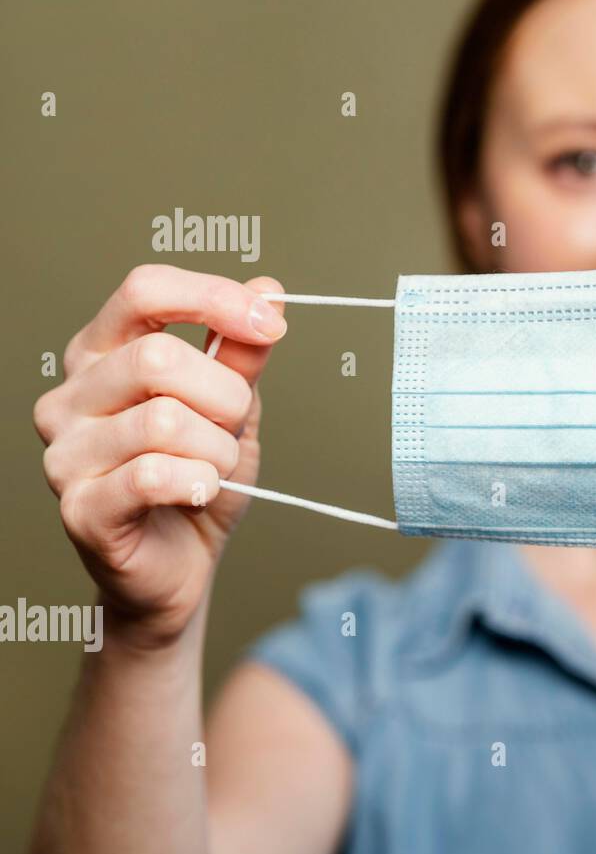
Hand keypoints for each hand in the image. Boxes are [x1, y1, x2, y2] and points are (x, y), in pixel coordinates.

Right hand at [33, 265, 287, 646]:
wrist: (181, 565)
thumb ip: (243, 352)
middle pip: (159, 358)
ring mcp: (66, 452)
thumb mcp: (232, 407)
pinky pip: (154, 475)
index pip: (144, 291)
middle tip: (235, 429)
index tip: (270, 325)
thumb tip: (267, 288)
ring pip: (164, 421)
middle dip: (226, 396)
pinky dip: (198, 483)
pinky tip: (197, 492)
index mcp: (101, 354)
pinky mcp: (80, 507)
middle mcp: (70, 396)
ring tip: (213, 469)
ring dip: (217, 450)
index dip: (213, 298)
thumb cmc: (197, 477)